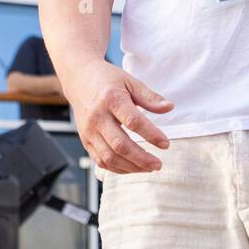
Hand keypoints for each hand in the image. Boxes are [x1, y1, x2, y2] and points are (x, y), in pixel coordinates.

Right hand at [64, 60, 171, 174]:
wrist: (79, 79)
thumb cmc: (108, 80)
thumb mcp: (130, 82)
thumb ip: (150, 97)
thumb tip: (169, 107)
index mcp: (111, 99)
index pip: (133, 121)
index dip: (151, 134)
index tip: (166, 144)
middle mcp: (97, 117)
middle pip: (120, 145)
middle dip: (141, 158)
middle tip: (158, 164)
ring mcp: (89, 131)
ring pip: (109, 157)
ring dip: (131, 167)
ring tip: (149, 167)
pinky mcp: (85, 140)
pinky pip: (100, 161)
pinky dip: (118, 168)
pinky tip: (133, 167)